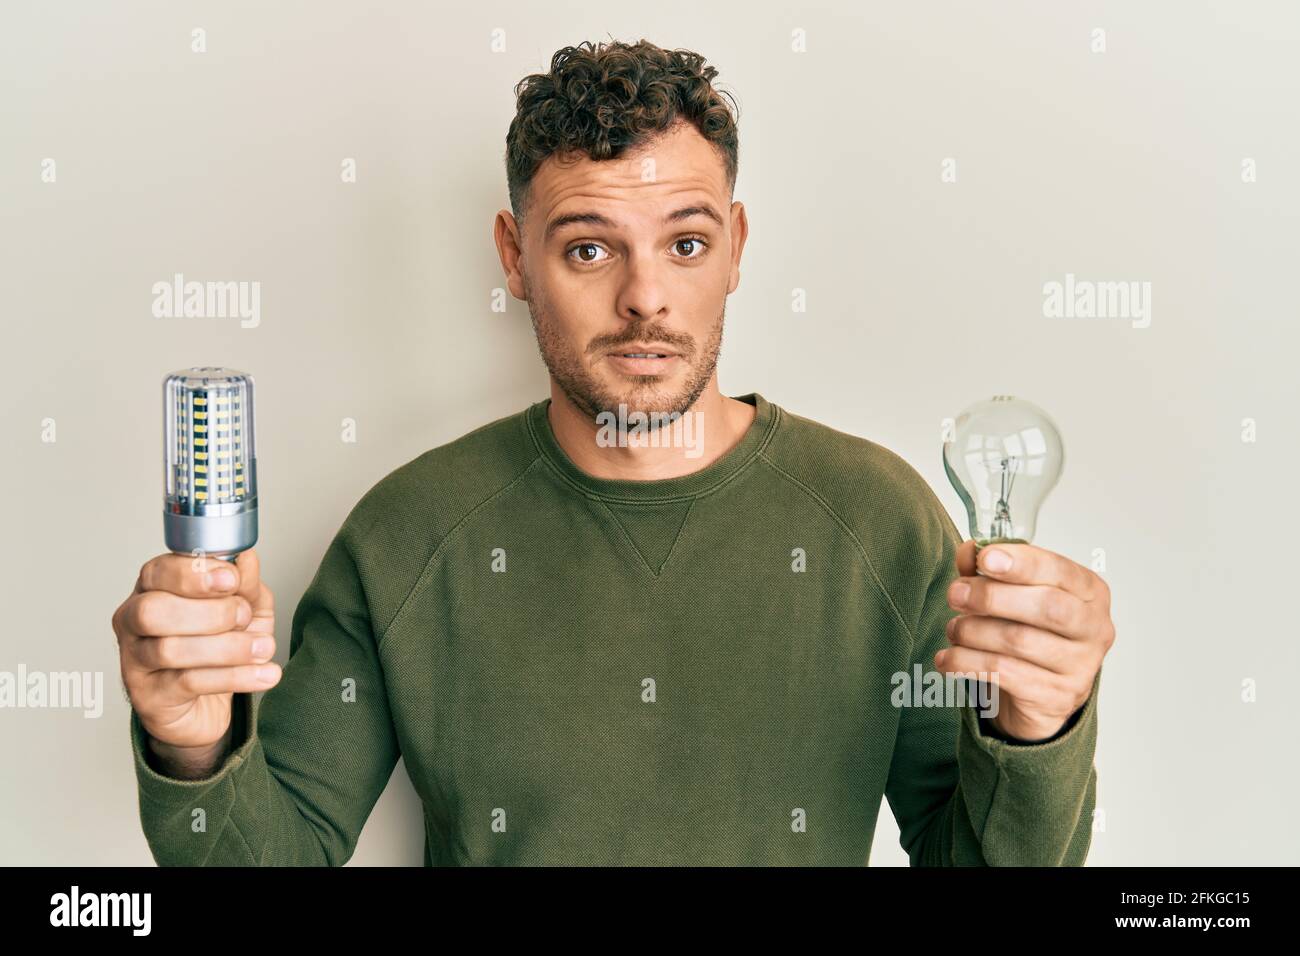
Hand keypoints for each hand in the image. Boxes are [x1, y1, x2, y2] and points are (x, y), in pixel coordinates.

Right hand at [113, 548, 278, 753]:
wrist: (204, 704)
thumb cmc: (219, 643)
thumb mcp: (243, 607)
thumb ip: (243, 583)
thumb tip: (246, 558)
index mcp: (153, 588)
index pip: (158, 572)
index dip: (195, 574)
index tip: (231, 578)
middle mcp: (133, 621)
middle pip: (153, 610)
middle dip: (209, 612)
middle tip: (244, 617)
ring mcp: (135, 661)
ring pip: (170, 649)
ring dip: (228, 647)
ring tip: (264, 648)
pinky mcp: (150, 696)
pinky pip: (189, 683)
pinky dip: (235, 676)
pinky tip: (264, 674)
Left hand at [936, 541, 1114, 742]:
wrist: (1035, 696)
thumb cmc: (1027, 633)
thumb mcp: (1011, 595)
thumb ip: (989, 569)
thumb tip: (968, 550)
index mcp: (1089, 592)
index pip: (1060, 570)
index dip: (1022, 563)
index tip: (986, 557)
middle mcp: (1094, 628)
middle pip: (1047, 606)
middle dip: (992, 596)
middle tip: (955, 594)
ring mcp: (1080, 667)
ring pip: (1020, 641)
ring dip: (973, 631)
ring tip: (953, 629)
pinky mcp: (1056, 697)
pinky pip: (1004, 674)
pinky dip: (966, 663)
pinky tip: (947, 659)